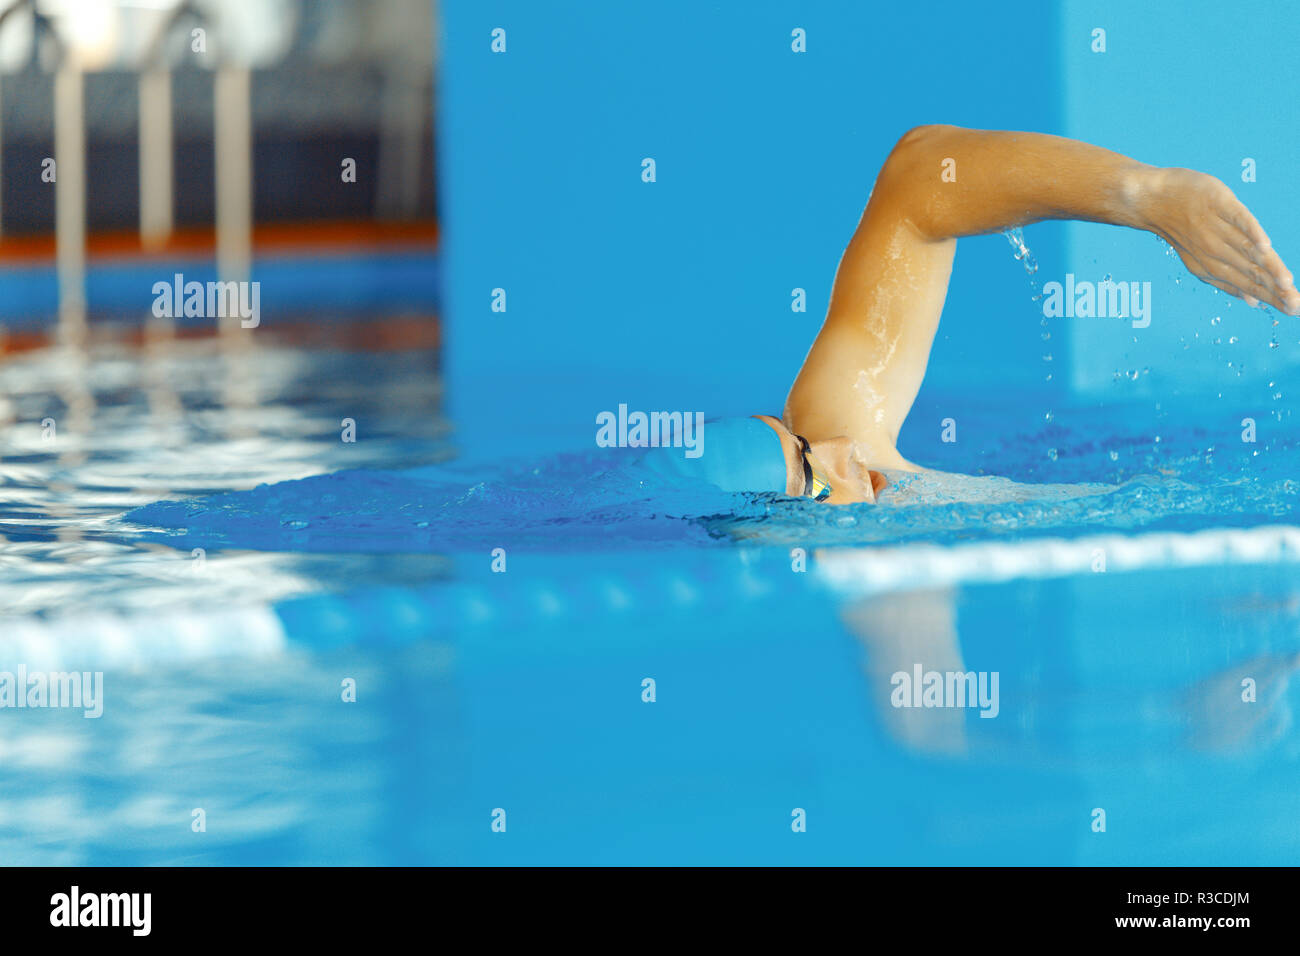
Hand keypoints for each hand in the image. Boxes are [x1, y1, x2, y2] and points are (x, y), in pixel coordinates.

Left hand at [1138, 167, 1299, 314]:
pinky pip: (1237, 220)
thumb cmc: (1183, 228)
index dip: (1270, 298)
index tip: (1294, 310)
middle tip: (1298, 306)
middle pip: (1251, 273)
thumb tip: (1252, 303)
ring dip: (1267, 268)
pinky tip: (1266, 246)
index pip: (1247, 285)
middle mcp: (1213, 251)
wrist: (1152, 199)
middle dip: (1275, 291)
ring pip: (1247, 251)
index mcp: (1209, 267)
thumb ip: (1227, 280)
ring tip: (1287, 284)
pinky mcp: (1218, 203)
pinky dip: (1251, 232)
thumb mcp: (1200, 259)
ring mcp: (1215, 227)